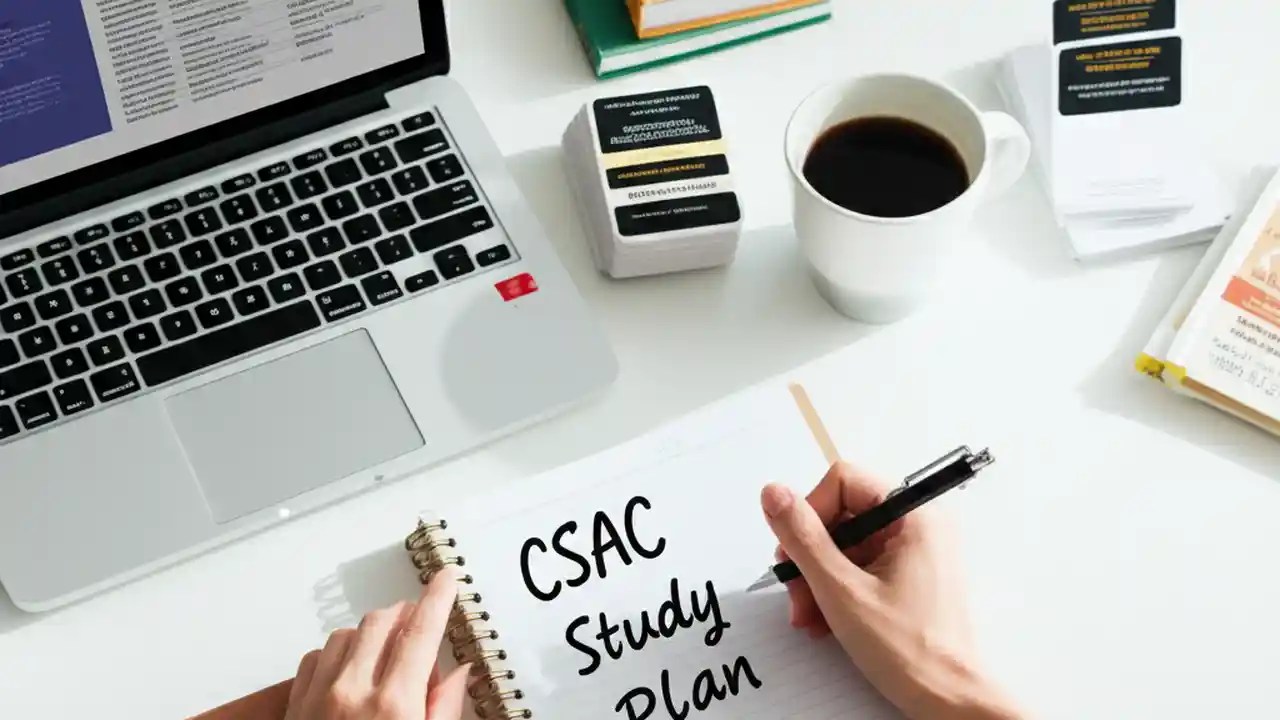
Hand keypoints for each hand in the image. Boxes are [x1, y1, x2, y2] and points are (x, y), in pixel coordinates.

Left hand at [284, 568, 471, 719]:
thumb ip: (445, 708)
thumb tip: (460, 673)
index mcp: (395, 705)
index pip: (422, 633)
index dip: (437, 599)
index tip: (445, 578)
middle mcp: (354, 693)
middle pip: (382, 622)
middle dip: (405, 616)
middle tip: (419, 634)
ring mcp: (319, 696)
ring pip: (346, 634)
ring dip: (370, 636)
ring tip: (385, 661)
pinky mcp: (296, 705)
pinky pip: (316, 657)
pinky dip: (337, 655)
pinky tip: (351, 674)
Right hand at [761, 462, 1022, 719]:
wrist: (947, 701)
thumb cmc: (911, 651)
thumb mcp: (841, 589)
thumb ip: (803, 537)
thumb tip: (774, 494)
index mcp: (915, 515)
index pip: (844, 481)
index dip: (810, 512)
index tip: (795, 548)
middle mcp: (918, 524)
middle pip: (841, 514)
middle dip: (810, 554)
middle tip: (795, 589)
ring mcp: (912, 550)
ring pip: (844, 544)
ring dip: (816, 578)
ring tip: (809, 615)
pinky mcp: (906, 574)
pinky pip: (857, 566)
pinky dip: (834, 589)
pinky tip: (823, 619)